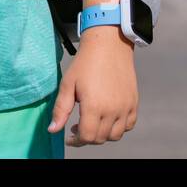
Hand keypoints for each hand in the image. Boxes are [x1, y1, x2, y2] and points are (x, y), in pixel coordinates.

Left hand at [47, 26, 137, 145]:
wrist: (108, 45)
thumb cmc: (84, 63)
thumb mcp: (67, 84)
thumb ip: (61, 110)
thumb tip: (53, 130)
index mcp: (94, 106)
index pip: (87, 137)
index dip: (76, 141)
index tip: (69, 136)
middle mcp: (113, 110)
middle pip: (100, 138)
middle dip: (87, 137)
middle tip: (77, 127)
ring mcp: (126, 107)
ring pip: (115, 135)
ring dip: (102, 134)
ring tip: (92, 122)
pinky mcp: (134, 103)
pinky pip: (129, 125)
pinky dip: (118, 127)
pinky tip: (107, 118)